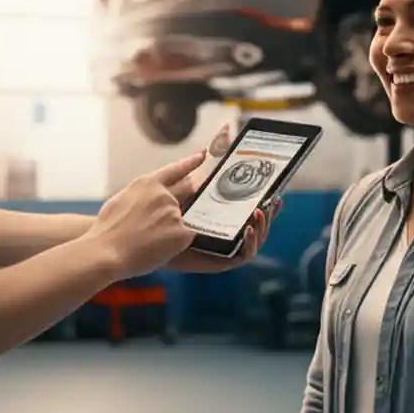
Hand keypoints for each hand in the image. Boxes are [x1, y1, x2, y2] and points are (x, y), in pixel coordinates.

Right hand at [86, 151, 205, 279]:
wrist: (107, 251)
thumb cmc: (107, 230)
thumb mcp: (122, 200)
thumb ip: (141, 196)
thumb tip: (150, 201)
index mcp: (148, 183)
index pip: (175, 170)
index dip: (191, 162)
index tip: (203, 154)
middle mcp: (164, 194)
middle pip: (187, 191)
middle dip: (191, 194)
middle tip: (192, 198)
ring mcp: (175, 213)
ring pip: (184, 219)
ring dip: (175, 227)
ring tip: (154, 239)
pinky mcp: (182, 232)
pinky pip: (185, 238)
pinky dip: (177, 244)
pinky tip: (160, 249)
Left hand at [166, 123, 282, 273]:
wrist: (136, 241)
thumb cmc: (153, 216)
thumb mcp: (176, 189)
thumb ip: (192, 172)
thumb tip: (207, 150)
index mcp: (220, 220)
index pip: (249, 213)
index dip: (267, 205)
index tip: (277, 193)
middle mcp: (224, 236)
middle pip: (256, 227)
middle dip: (270, 214)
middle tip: (274, 200)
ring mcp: (222, 250)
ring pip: (254, 242)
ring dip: (263, 228)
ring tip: (259, 212)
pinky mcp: (217, 262)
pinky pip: (242, 257)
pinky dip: (250, 245)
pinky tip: (248, 230)